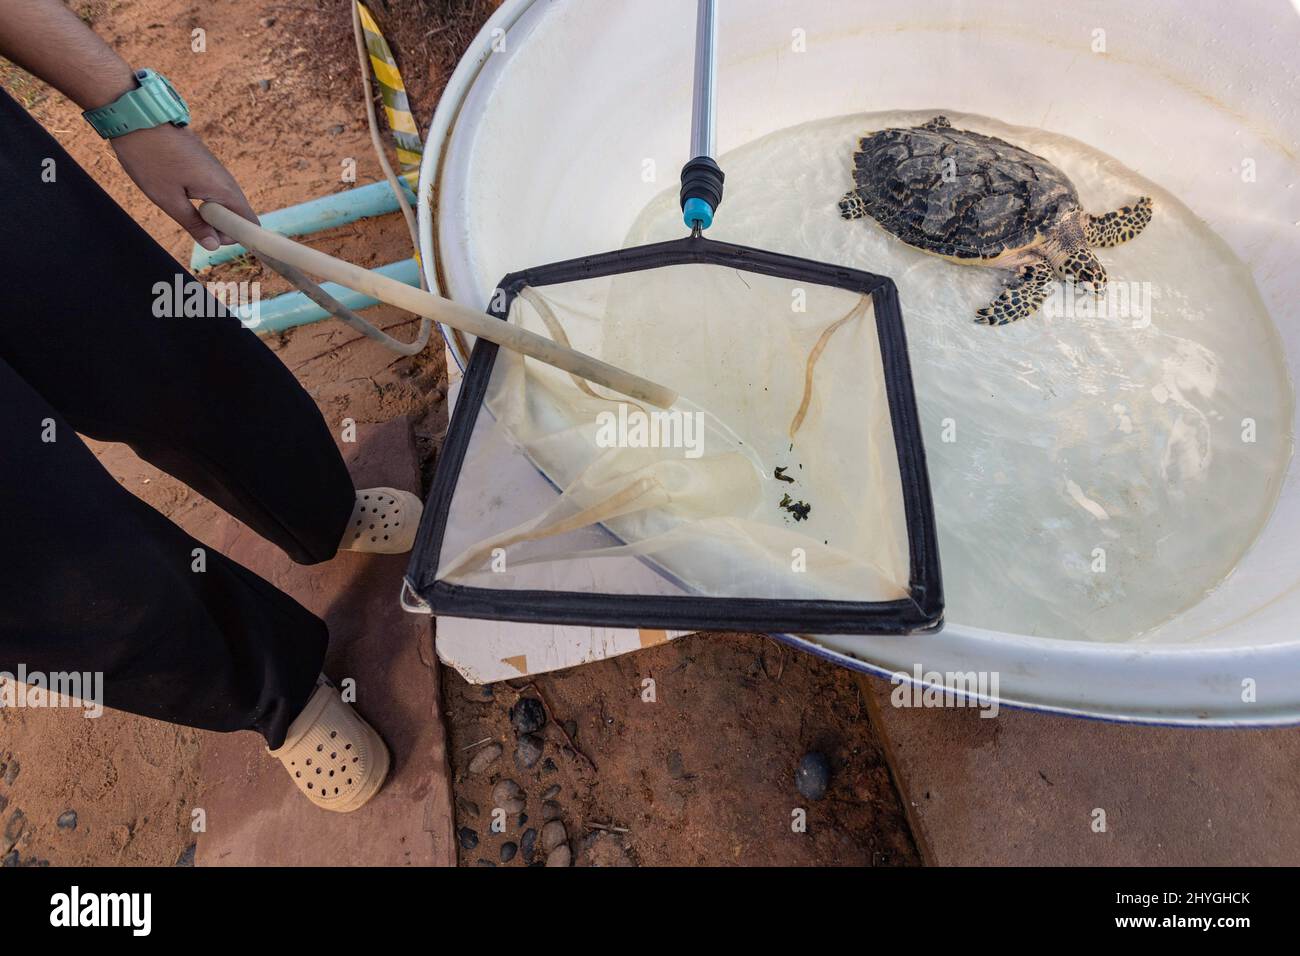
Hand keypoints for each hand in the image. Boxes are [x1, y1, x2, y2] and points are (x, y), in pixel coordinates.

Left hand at [111, 124, 257, 249]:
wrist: (137, 117)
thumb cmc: (150, 159)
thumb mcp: (168, 199)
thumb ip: (194, 224)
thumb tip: (213, 245)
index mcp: (223, 190)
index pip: (249, 222)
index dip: (235, 237)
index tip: (209, 237)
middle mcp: (226, 179)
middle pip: (238, 214)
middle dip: (220, 227)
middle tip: (190, 224)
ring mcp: (216, 170)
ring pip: (225, 202)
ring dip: (210, 214)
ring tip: (182, 207)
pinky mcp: (205, 164)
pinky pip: (215, 190)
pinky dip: (204, 200)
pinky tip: (179, 192)